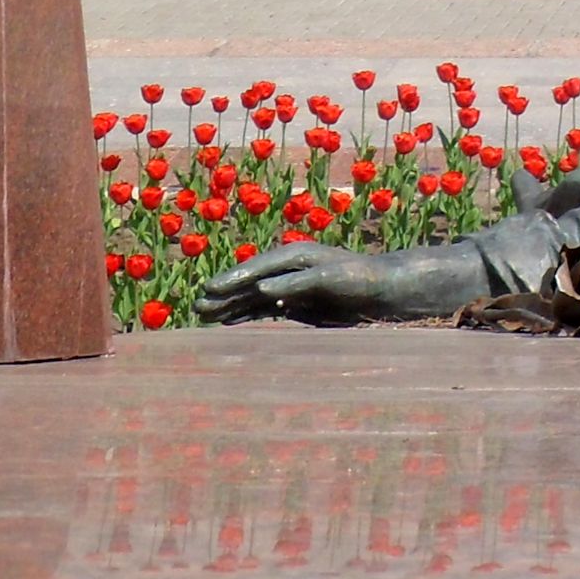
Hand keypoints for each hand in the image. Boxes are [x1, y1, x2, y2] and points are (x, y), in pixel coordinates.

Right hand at [196, 242, 398, 326]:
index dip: (231, 279)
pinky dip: (245, 314)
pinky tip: (228, 322)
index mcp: (296, 256)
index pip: (256, 268)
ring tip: (203, 315)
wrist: (384, 291)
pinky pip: (264, 308)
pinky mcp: (297, 302)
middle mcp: (289, 268)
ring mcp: (292, 285)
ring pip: (252, 296)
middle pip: (249, 281)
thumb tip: (261, 287)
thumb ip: (296, 284)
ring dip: (229, 305)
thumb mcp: (330, 279)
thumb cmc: (361, 280)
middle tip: (195, 306)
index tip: (208, 289)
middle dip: (223, 293)